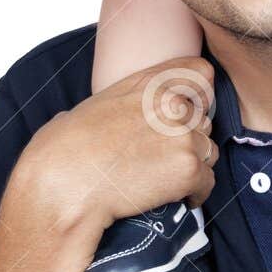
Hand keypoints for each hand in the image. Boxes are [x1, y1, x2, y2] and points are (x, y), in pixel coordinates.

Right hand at [12, 57, 218, 255]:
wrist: (64, 186)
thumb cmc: (63, 151)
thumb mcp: (90, 106)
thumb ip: (119, 103)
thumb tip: (111, 114)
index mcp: (149, 83)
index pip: (200, 73)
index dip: (198, 95)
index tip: (189, 112)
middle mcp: (171, 104)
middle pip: (203, 120)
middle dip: (190, 138)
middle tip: (167, 157)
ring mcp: (183, 136)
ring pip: (208, 151)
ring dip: (193, 165)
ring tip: (168, 179)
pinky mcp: (189, 170)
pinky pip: (208, 183)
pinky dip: (196, 194)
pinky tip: (179, 199)